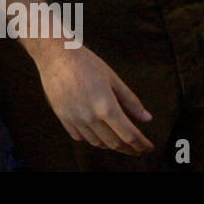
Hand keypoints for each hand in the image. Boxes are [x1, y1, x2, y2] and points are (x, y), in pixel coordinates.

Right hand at [34, 45, 153, 155]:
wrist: (55, 55)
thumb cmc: (87, 63)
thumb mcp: (113, 79)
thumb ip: (130, 101)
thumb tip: (147, 118)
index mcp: (106, 107)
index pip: (129, 135)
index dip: (141, 144)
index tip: (148, 147)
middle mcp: (90, 117)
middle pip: (114, 143)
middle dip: (129, 149)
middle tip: (138, 149)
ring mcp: (74, 118)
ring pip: (96, 142)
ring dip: (110, 145)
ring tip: (119, 142)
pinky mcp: (62, 116)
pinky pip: (79, 136)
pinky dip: (91, 139)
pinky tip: (98, 134)